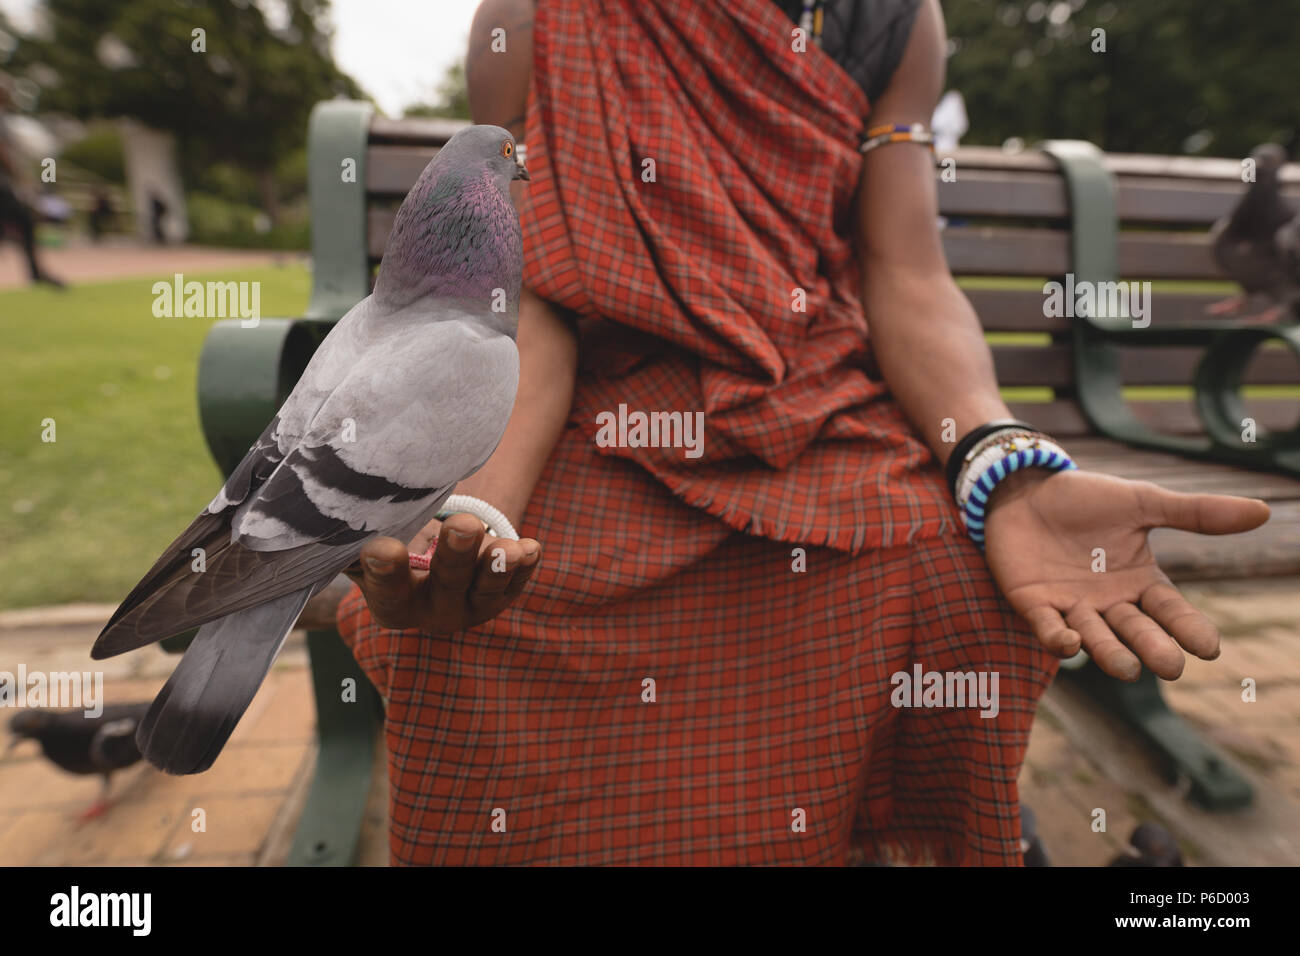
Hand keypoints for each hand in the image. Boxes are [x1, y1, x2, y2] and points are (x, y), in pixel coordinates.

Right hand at [343, 512, 540, 635]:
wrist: (431, 557)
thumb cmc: (392, 543)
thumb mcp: (365, 548)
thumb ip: (346, 537)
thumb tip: (309, 512)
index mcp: (391, 604)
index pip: (386, 588)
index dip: (384, 570)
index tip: (382, 547)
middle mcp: (431, 612)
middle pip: (445, 584)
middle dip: (456, 555)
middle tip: (463, 524)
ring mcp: (470, 607)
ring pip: (487, 590)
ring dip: (498, 567)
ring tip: (509, 547)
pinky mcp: (501, 596)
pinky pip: (515, 583)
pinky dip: (525, 566)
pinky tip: (532, 549)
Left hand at [983, 469, 1269, 680]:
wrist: (1022, 488)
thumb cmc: (1084, 499)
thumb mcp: (1142, 502)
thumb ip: (1196, 513)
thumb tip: (1263, 511)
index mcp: (1139, 581)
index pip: (1170, 610)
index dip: (1188, 628)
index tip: (1210, 648)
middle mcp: (1108, 601)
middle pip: (1136, 630)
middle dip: (1152, 648)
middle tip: (1170, 667)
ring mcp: (1070, 605)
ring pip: (1095, 637)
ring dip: (1109, 653)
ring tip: (1128, 669)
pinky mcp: (1032, 603)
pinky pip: (1046, 627)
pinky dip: (1058, 638)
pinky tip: (1070, 643)